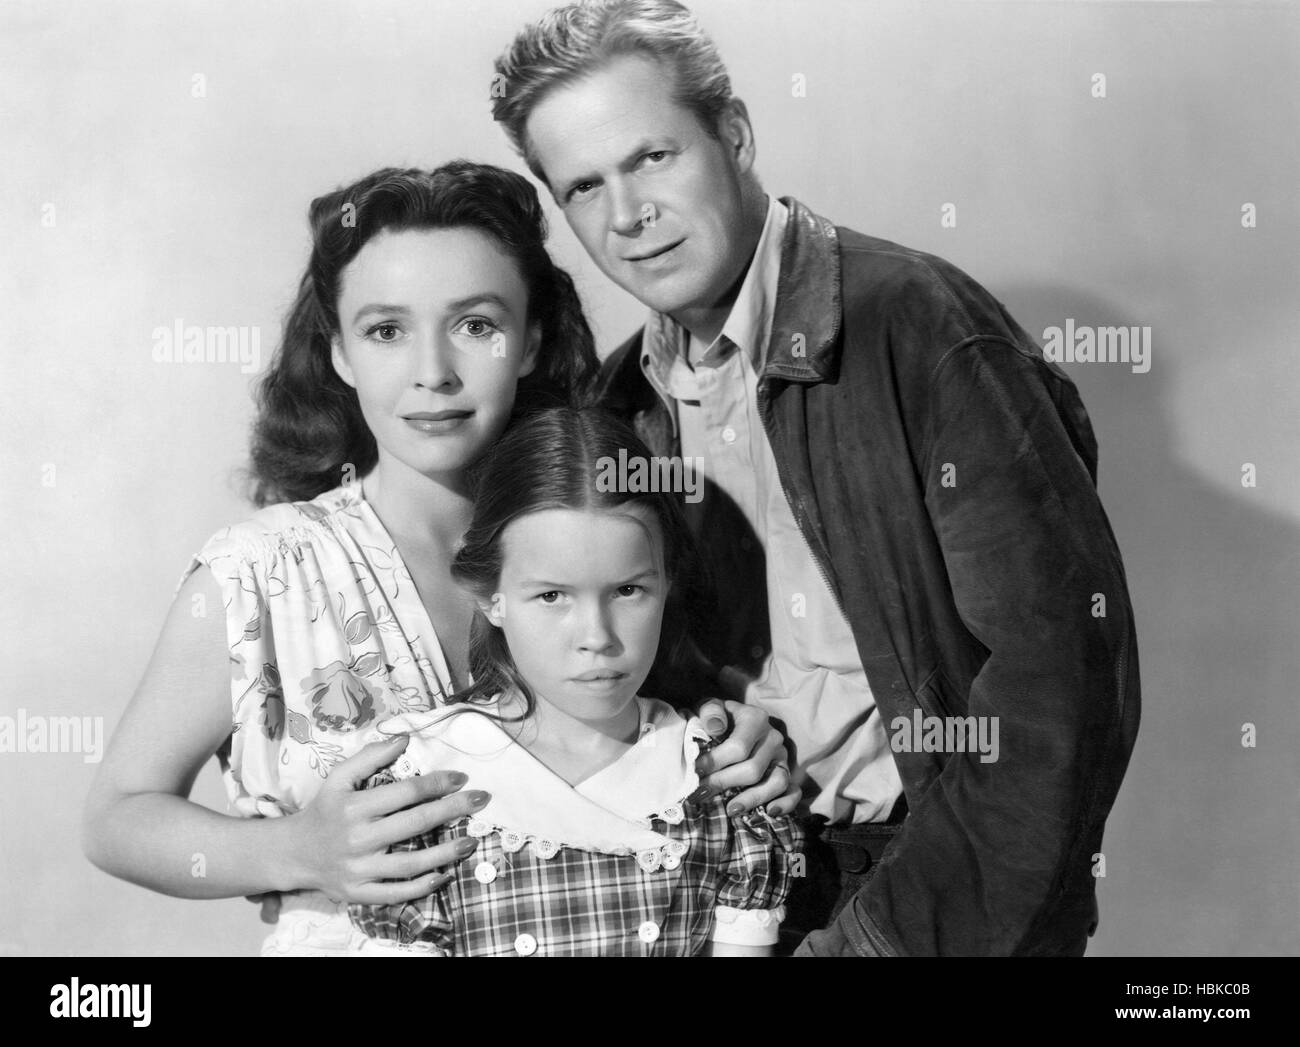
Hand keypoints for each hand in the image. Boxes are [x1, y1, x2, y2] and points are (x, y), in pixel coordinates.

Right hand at [283, 735, 489, 904]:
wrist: (294, 852)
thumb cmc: (324, 810)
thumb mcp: (339, 777)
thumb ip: (370, 756)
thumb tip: (404, 739)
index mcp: (355, 807)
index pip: (405, 793)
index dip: (436, 784)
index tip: (461, 777)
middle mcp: (358, 839)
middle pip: (414, 824)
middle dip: (452, 809)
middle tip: (481, 799)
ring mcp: (359, 869)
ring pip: (409, 863)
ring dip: (444, 853)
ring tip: (471, 842)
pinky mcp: (359, 893)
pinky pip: (395, 893)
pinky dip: (421, 887)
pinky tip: (444, 876)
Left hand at [693, 698, 798, 816]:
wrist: (732, 723)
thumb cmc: (718, 719)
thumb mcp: (709, 708)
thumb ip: (710, 713)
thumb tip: (714, 727)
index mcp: (755, 718)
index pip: (738, 747)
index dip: (715, 762)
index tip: (695, 772)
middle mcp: (773, 737)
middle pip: (753, 768)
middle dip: (725, 783)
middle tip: (702, 792)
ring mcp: (782, 756)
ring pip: (776, 782)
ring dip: (752, 799)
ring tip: (730, 809)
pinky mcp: (787, 773)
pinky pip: (793, 791)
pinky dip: (784, 804)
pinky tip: (769, 812)